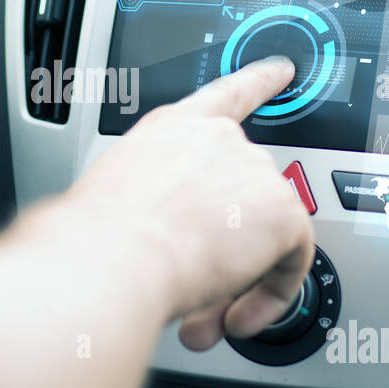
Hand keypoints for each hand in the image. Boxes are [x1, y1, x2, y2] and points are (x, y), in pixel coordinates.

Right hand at [68, 55, 314, 350]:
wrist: (109, 257)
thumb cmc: (95, 239)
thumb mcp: (115, 202)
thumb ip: (146, 210)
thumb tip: (146, 248)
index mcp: (172, 129)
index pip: (226, 96)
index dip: (259, 81)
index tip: (281, 71)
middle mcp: (217, 140)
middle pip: (245, 191)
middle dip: (224, 246)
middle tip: (197, 289)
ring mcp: (253, 171)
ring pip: (265, 232)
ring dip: (239, 279)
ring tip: (204, 315)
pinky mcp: (282, 211)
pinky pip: (293, 259)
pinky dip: (272, 295)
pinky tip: (239, 317)